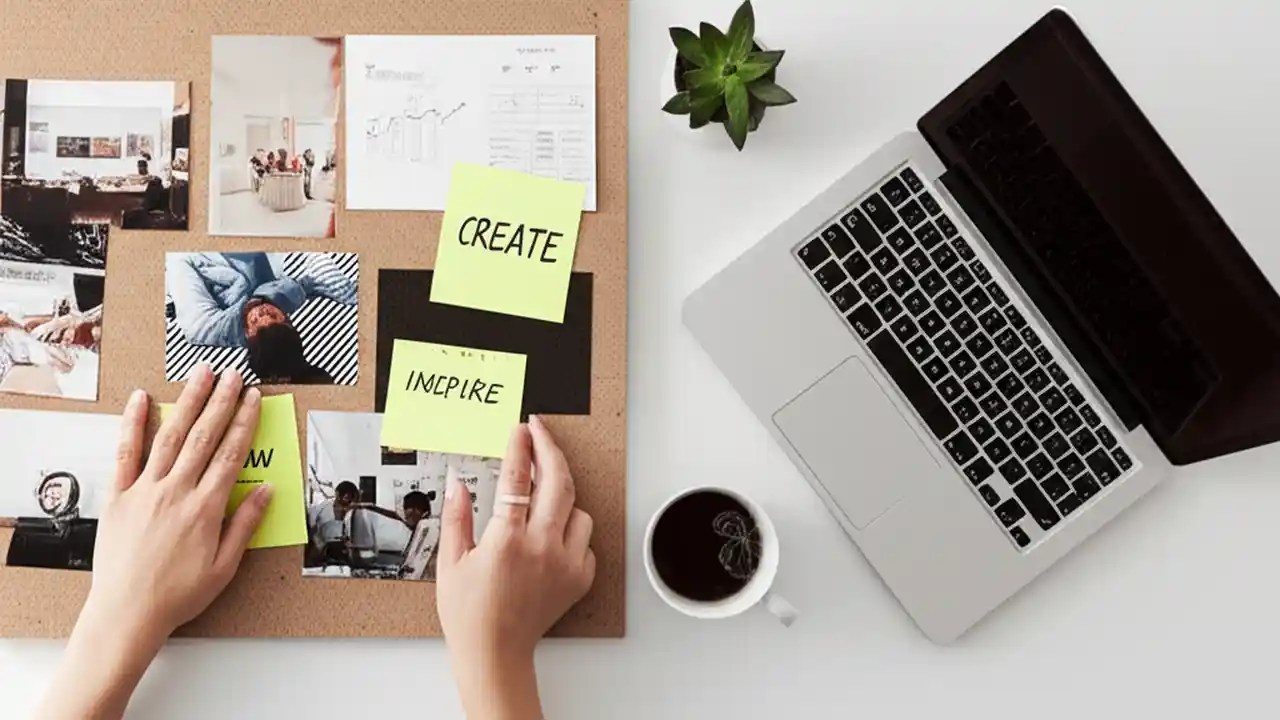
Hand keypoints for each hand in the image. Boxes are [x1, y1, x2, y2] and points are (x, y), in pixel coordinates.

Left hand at [35, 366, 270, 719]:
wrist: (127, 613)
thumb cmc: (177, 595)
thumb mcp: (224, 566)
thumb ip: (245, 524)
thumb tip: (267, 490)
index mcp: (205, 508)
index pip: (231, 454)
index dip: (244, 422)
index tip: (252, 399)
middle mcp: (176, 491)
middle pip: (204, 436)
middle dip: (220, 402)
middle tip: (232, 376)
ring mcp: (145, 490)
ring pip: (170, 436)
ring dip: (187, 402)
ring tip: (200, 376)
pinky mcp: (118, 496)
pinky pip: (126, 453)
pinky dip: (133, 424)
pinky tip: (141, 401)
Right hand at [437, 415, 595, 719]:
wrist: (495, 654)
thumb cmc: (469, 614)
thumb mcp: (450, 562)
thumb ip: (457, 518)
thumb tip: (459, 483)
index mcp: (507, 539)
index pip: (518, 477)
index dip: (519, 447)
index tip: (519, 430)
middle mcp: (542, 547)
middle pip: (559, 480)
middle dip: (550, 449)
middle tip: (540, 433)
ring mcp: (565, 563)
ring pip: (578, 510)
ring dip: (561, 497)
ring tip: (540, 498)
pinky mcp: (579, 578)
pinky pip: (585, 540)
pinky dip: (571, 532)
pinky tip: (551, 537)